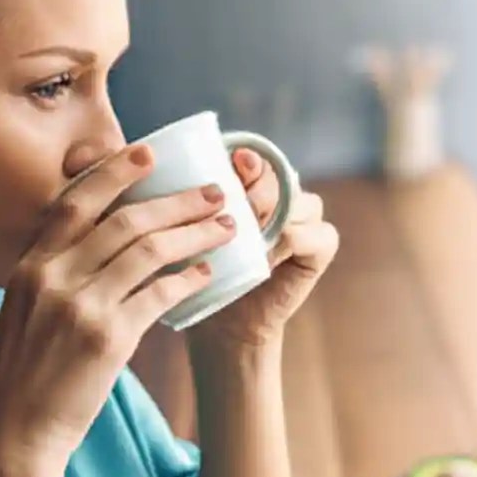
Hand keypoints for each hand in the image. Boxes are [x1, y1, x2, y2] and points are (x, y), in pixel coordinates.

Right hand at [0, 145, 235, 458]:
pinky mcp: (108, 339)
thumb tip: (102, 242)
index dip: (114, 171)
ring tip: (226, 227)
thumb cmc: (23, 372)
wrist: (15, 430)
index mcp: (31, 265)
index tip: (148, 152)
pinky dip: (188, 280)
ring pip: (150, 250)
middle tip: (214, 192)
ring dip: (195, 233)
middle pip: (125, 219)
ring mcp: (81, 306)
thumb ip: (56, 272)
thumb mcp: (26, 309)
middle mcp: (54, 277)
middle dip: (176, 200)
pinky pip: (160, 295)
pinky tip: (208, 274)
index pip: (76, 201)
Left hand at [187, 148, 338, 347]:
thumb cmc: (200, 273)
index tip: (233, 165)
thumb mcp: (188, 232)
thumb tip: (155, 153)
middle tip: (230, 213)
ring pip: (299, 201)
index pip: (257, 158)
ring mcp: (307, 218)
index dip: (247, 160)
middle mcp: (284, 194)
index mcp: (253, 182)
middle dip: (255, 191)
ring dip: (271, 217)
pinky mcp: (322, 245)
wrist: (222, 323)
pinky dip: (290, 241)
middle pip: (278, 177)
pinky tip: (266, 257)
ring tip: (245, 236)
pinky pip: (317, 233)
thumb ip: (186, 199)